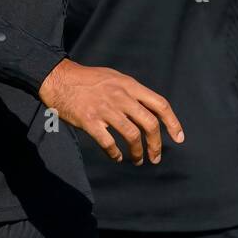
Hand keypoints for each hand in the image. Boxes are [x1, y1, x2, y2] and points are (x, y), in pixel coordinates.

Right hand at [38, 58, 183, 164]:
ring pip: (132, 135)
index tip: (178, 138)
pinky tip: (116, 157)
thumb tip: (149, 109)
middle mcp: (120, 96)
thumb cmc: (88, 80)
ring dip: (138, 152)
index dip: (173, 123)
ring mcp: (105, 109)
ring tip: (137, 160)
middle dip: (156, 144)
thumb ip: (132, 91)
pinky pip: (108, 143)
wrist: (59, 79)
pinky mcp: (90, 121)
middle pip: (149, 123)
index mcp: (129, 85)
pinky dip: (115, 154)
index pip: (160, 104)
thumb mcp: (115, 77)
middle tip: (155, 156)